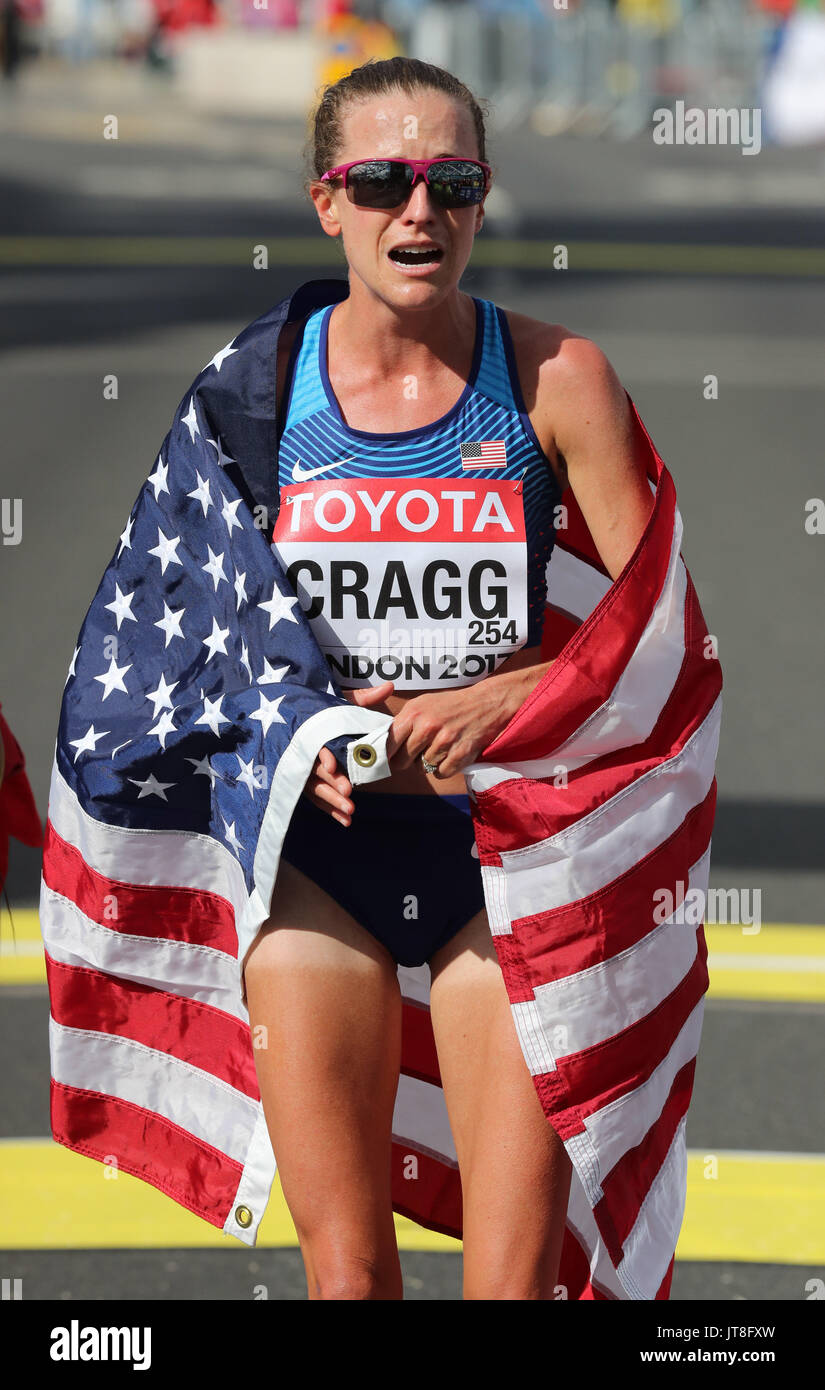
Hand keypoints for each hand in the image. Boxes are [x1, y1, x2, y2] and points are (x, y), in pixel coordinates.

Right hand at [301, 680, 394, 825]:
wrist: (291, 719)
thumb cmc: (321, 711)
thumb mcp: (339, 702)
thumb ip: (363, 699)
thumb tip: (390, 686)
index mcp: (312, 732)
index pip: (315, 745)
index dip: (323, 755)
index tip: (333, 765)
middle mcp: (304, 752)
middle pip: (315, 771)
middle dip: (330, 782)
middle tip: (348, 792)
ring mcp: (301, 770)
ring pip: (314, 788)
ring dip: (331, 801)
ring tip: (350, 812)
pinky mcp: (303, 783)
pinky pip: (315, 799)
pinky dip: (329, 810)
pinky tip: (346, 820)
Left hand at [386, 670, 542, 778]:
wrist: (485, 703)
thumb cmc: (450, 705)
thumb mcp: (421, 704)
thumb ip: (403, 722)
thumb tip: (383, 744)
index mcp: (414, 713)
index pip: (389, 742)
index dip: (385, 754)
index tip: (385, 759)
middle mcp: (427, 726)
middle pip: (403, 760)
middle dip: (406, 761)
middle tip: (414, 755)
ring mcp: (445, 741)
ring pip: (422, 768)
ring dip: (427, 764)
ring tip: (438, 749)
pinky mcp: (460, 753)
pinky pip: (440, 773)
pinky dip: (442, 769)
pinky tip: (448, 756)